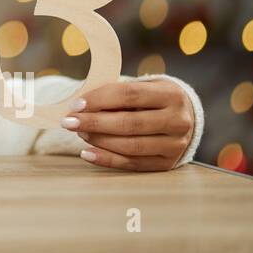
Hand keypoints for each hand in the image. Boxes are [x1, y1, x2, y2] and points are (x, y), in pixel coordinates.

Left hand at [61, 79, 194, 171]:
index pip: (129, 95)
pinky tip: (87, 153)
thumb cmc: (152, 99)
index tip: (75, 105)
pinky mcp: (168, 163)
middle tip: (69, 122)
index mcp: (171, 94)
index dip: (99, 100)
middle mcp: (178, 120)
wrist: (184, 116)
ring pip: (131, 146)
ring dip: (99, 140)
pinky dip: (107, 160)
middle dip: (94, 122)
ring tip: (80, 134)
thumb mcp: (142, 87)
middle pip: (130, 123)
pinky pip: (133, 164)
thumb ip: (116, 94)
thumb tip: (80, 107)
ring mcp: (176, 145)